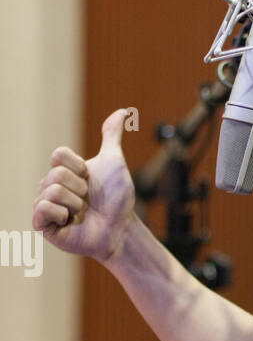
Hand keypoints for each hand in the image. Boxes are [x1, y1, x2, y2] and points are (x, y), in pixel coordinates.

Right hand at [33, 108, 136, 262]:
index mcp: (63, 172)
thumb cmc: (117, 199)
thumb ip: (112, 136)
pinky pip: (41, 209)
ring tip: (81, 213)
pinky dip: (60, 214)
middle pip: (56, 174)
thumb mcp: (113, 162)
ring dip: (74, 203)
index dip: (78, 166)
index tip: (89, 178)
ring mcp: (46, 207)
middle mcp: (51, 187)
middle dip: (79, 188)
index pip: (58, 155)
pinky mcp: (43, 226)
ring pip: (51, 191)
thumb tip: (123, 111)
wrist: (121, 229)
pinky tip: (69, 222)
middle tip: (88, 200)